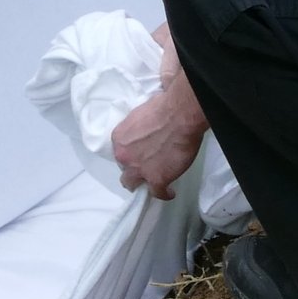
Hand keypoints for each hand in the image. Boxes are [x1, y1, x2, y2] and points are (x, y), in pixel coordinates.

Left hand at [112, 36, 208, 199]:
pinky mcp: (156, 179)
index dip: (130, 151)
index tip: (140, 151)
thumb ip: (139, 125)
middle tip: (146, 165)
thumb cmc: (164, 105)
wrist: (179, 114)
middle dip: (132, 168)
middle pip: (123, 168)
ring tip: (152, 182)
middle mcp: (123, 155)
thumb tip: (146, 123)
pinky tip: (169, 192)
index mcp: (118, 137)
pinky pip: (157, 193)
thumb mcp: (141, 112)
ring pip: (132, 183)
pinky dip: (164, 193)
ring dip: (142, 182)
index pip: (120, 150)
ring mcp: (139, 169)